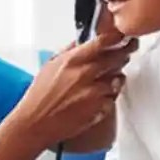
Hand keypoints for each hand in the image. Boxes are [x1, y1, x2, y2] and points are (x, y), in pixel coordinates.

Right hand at [16, 33, 138, 147]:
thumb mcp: (50, 65)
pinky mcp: (99, 109)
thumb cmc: (39, 97)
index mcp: (73, 59)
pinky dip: (108, 98)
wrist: (35, 123)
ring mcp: (95, 92)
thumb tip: (82, 40)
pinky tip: (97, 99)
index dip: (118, 37)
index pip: (104, 41)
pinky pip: (113, 99)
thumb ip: (69, 51)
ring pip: (119, 79)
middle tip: (124, 54)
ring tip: (103, 82)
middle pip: (118, 57)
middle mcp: (86, 73)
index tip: (123, 37)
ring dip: (115, 78)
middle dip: (124, 54)